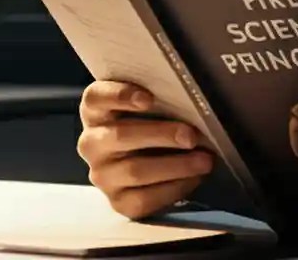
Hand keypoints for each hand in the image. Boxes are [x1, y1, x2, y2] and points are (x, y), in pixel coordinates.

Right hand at [77, 81, 214, 219]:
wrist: (148, 163)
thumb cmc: (154, 125)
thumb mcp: (152, 107)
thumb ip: (161, 99)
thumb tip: (190, 100)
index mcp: (96, 112)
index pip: (96, 98)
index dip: (119, 95)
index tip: (148, 99)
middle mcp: (92, 143)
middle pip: (120, 136)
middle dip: (160, 135)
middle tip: (191, 136)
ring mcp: (102, 175)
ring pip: (135, 171)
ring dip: (175, 165)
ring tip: (204, 160)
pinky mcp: (117, 201)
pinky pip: (144, 199)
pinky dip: (174, 188)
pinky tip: (194, 178)